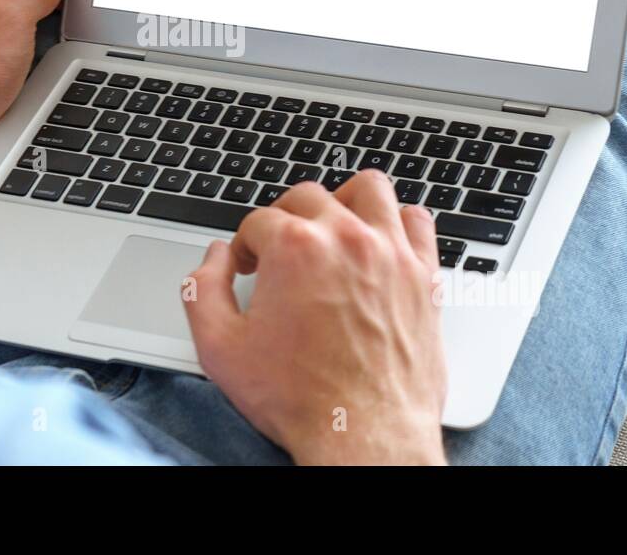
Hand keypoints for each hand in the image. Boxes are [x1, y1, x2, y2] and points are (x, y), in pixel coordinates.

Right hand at [183, 171, 447, 464]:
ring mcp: (391, 253)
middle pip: (308, 197)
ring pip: (369, 190)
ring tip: (331, 228)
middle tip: (279, 254)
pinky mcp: (424, 275)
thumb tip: (215, 258)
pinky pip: (418, 222)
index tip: (248, 269)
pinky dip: (399, 222)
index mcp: (294, 248)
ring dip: (344, 202)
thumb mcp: (220, 348)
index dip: (246, 246)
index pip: (259, 221)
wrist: (364, 436)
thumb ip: (201, 290)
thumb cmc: (299, 398)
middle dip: (285, 219)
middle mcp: (346, 238)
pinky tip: (382, 243)